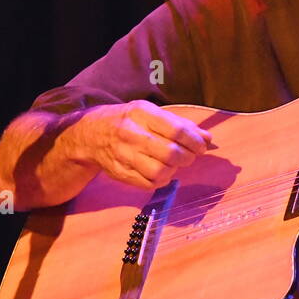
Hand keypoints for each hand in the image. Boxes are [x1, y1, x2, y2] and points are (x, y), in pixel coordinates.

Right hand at [72, 100, 212, 189]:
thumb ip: (180, 125)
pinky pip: (150, 184)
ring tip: (173, 163)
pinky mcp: (120, 173)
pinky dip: (162, 180)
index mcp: (142, 114)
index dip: (195, 141)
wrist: (91, 134)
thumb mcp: (152, 114)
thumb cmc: (129, 121)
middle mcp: (131, 134)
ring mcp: (124, 155)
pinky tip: (161, 171)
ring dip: (174, 170)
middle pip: (171, 153)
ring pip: (161, 172)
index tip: (201, 147)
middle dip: (188, 157)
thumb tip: (207, 138)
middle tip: (189, 156)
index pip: (177, 130)